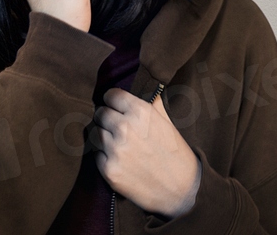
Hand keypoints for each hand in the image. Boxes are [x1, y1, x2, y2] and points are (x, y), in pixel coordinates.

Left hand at [91, 88, 201, 218]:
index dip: (113, 101)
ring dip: (103, 137)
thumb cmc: (175, 153)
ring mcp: (115, 150)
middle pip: (100, 113)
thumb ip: (150, 102)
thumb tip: (142, 85)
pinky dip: (103, 156)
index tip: (115, 106)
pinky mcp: (109, 170)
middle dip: (106, 118)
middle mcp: (125, 128)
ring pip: (95, 133)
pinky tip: (118, 159)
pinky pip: (96, 154)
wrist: (182, 190)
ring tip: (116, 143)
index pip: (110, 95)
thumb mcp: (166, 121)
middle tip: (115, 127)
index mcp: (140, 112)